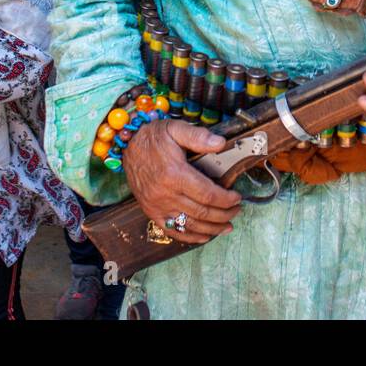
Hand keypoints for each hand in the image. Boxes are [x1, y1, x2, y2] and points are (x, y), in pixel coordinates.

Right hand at [124, 120, 241, 244]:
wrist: (128, 145)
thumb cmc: (154, 136)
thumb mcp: (175, 128)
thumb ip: (198, 136)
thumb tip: (221, 143)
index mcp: (175, 174)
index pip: (207, 194)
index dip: (226, 199)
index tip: (237, 197)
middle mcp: (165, 194)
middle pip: (202, 212)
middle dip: (224, 214)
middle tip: (237, 210)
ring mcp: (157, 206)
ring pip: (190, 225)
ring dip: (212, 229)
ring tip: (227, 226)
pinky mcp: (151, 211)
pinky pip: (172, 230)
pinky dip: (191, 237)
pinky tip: (205, 236)